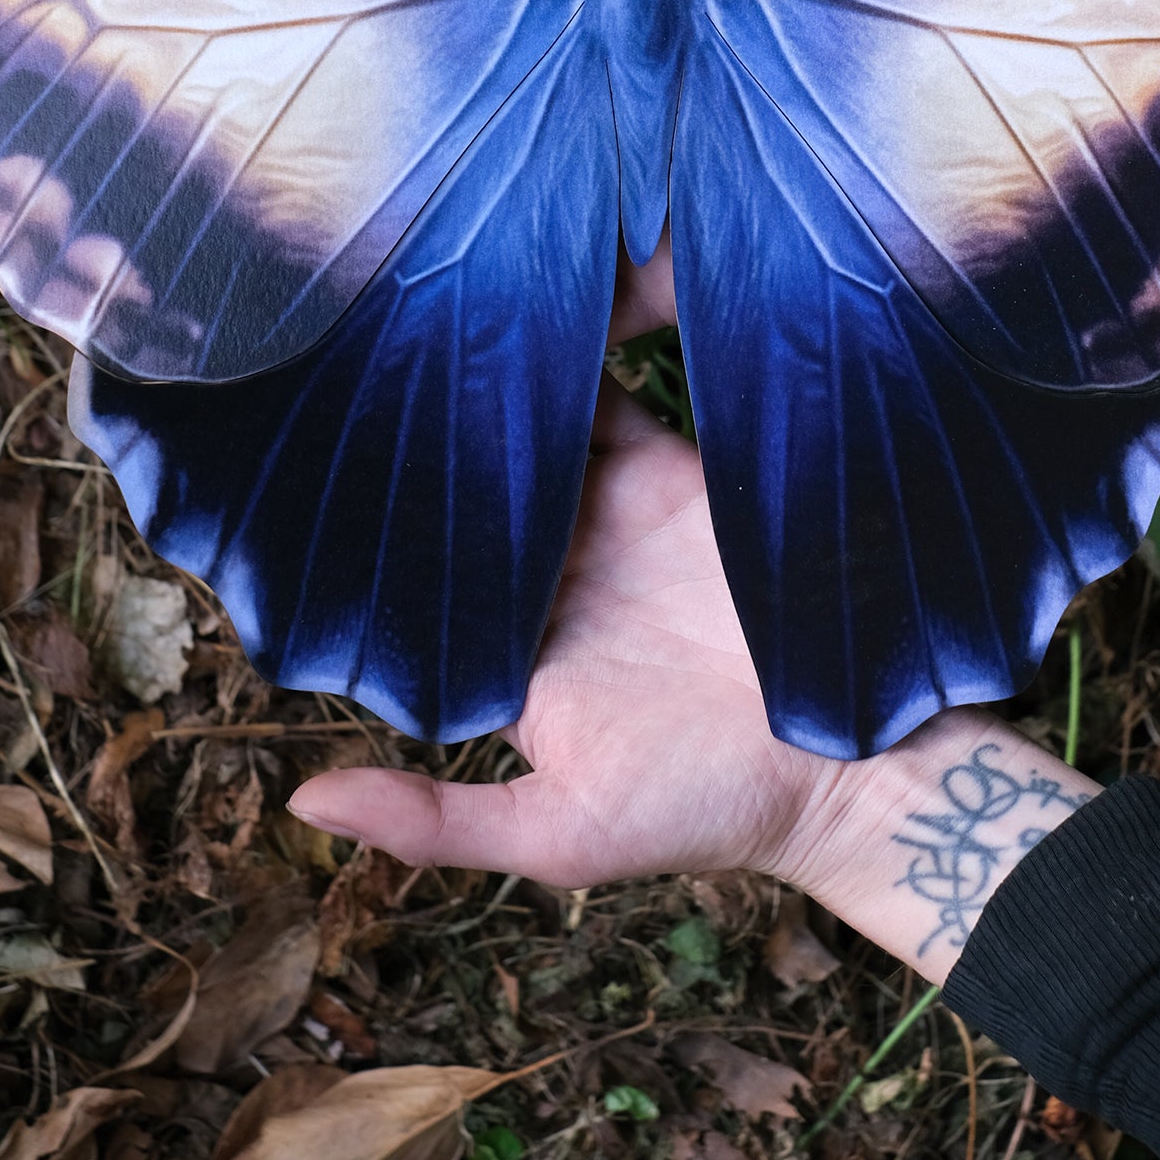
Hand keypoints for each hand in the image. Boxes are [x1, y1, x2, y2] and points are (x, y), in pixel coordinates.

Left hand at [291, 243, 842, 887]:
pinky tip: (528, 323)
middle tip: (345, 384)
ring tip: (421, 335)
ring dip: (486, 396)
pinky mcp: (668, 473)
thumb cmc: (705, 809)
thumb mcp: (562, 835)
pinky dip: (573, 362)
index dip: (368, 536)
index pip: (417, 578)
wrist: (855, 762)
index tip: (307, 490)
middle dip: (416, 446)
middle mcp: (550, 576)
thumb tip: (304, 805)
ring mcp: (608, 519)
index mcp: (508, 651)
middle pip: (462, 495)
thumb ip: (436, 820)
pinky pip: (606, 403)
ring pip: (521, 438)